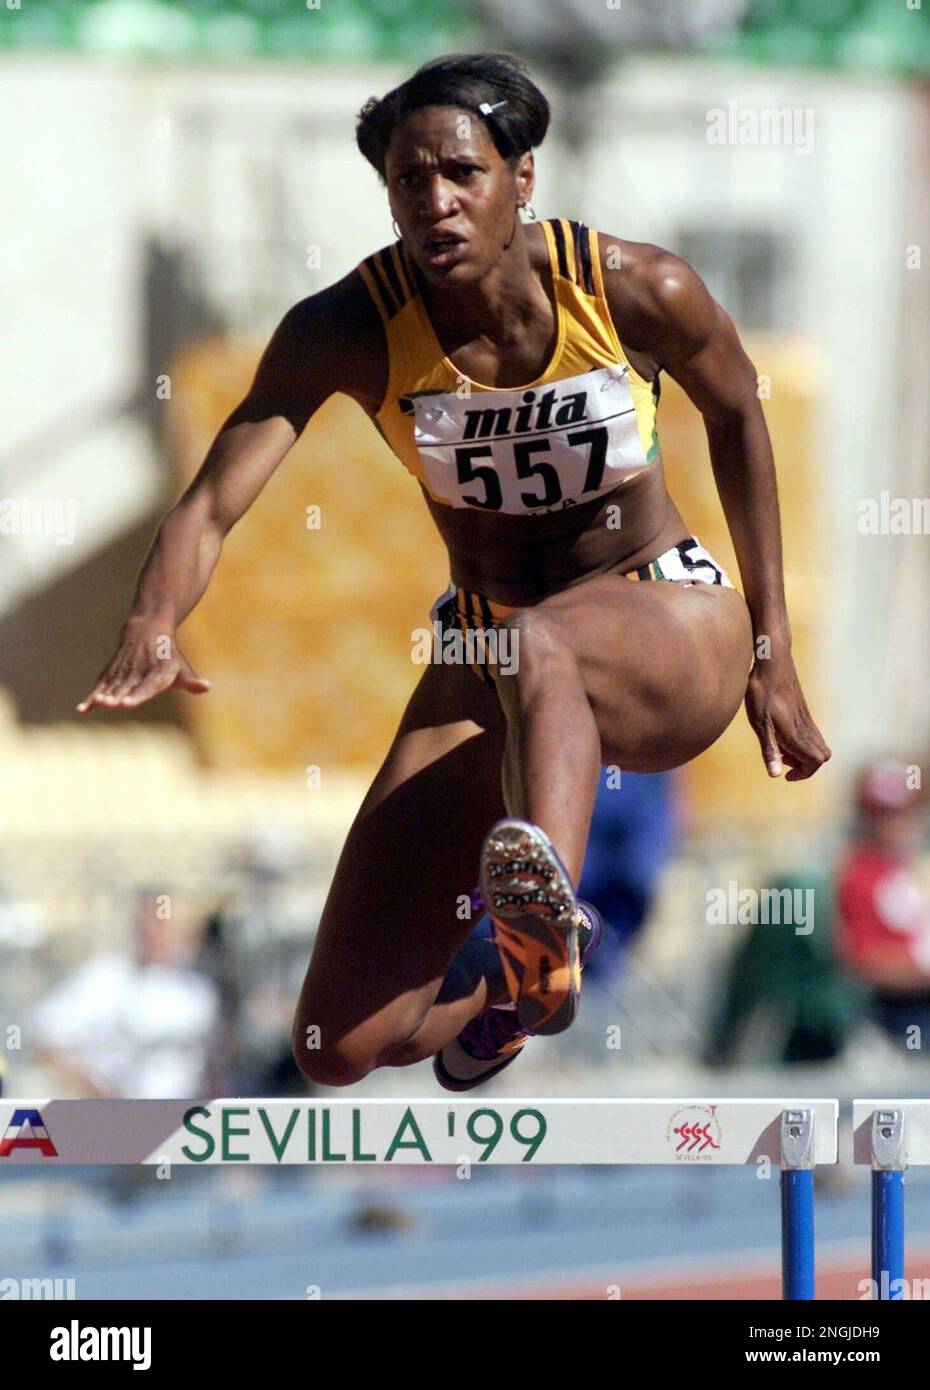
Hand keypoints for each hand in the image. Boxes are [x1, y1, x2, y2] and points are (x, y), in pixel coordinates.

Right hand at [75, 617, 210, 713]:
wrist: (147, 627)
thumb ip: (190, 681)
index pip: (148, 684)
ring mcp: (124, 668)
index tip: (127, 703)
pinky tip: (82, 709)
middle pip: (127, 684)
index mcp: (158, 670)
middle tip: (110, 705)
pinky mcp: (112, 671)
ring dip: (102, 695)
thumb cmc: (168, 655)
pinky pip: (101, 684)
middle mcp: (140, 668)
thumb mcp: (181, 667)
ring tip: (95, 705)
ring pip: (112, 684)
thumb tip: (206, 687)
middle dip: (117, 695)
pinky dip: (91, 696)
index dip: (138, 694)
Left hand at [744, 652, 829, 780]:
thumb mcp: (759, 723)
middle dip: (805, 765)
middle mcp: (806, 727)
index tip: (785, 773)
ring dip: (803, 753)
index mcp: (796, 734)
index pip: (815, 762)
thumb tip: (775, 775)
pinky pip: (812, 733)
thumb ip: (770, 750)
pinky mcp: (803, 711)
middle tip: (782, 758)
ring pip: (818, 744)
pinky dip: (801, 741)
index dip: (803, 773)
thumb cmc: (762, 692)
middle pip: (822, 756)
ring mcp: (806, 718)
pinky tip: (781, 732)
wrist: (772, 663)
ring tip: (780, 746)